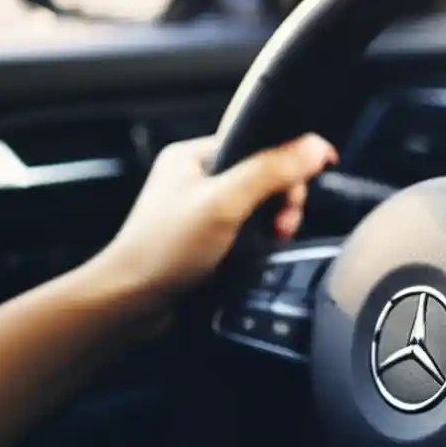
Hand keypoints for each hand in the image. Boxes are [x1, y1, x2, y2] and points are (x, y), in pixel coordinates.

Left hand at [94, 133, 336, 309]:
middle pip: (262, 174)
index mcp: (193, 155)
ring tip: (275, 239)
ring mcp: (199, 209)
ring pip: (257, 204)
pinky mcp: (204, 237)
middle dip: (283, 198)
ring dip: (274, 220)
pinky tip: (262, 250)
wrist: (130, 303)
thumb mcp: (225, 203)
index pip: (257, 143)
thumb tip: (316, 146)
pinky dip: (260, 238)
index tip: (307, 184)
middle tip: (286, 223)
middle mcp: (196, 177)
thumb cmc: (165, 249)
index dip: (287, 163)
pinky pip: (246, 227)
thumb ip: (270, 171)